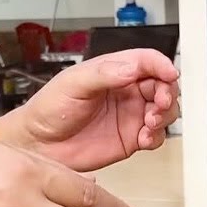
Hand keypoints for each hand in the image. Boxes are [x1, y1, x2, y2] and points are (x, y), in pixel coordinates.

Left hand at [11, 49, 179, 171]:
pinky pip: (155, 137)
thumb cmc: (49, 109)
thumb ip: (103, 74)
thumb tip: (132, 68)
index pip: (146, 61)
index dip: (161, 65)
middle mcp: (126, 91)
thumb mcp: (73, 83)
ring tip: (150, 122)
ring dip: (165, 115)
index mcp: (113, 71)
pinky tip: (144, 139)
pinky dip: (156, 137)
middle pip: (162, 85)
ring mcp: (130, 116)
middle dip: (167, 93)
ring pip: (164, 111)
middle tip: (159, 103)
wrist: (37, 145)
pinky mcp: (130, 139)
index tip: (169, 73)